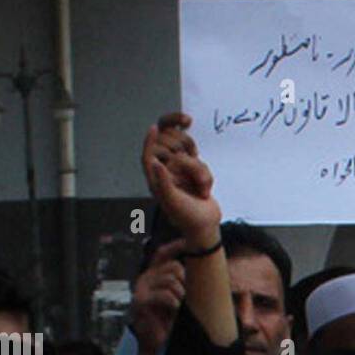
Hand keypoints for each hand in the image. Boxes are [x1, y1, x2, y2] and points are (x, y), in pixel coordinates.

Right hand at [131, 239, 187, 354]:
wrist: (154, 341)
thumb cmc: (168, 319)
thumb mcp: (178, 296)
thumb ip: (182, 281)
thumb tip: (202, 264)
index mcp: (153, 274)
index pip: (162, 253)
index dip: (176, 246)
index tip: (189, 243)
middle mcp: (145, 277)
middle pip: (173, 267)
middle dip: (185, 282)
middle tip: (184, 298)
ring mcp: (141, 288)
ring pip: (170, 280)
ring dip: (180, 294)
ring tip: (178, 307)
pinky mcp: (140, 301)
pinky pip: (165, 294)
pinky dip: (174, 302)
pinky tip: (174, 310)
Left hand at [142, 114, 220, 245]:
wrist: (206, 227)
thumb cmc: (187, 218)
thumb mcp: (173, 202)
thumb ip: (163, 182)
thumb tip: (154, 162)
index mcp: (155, 180)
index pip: (148, 155)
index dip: (150, 141)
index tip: (155, 128)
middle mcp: (164, 172)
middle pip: (173, 149)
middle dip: (189, 162)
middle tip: (193, 183)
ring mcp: (179, 170)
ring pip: (188, 152)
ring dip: (199, 169)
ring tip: (202, 190)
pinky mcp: (192, 169)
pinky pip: (199, 160)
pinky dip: (205, 173)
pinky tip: (205, 189)